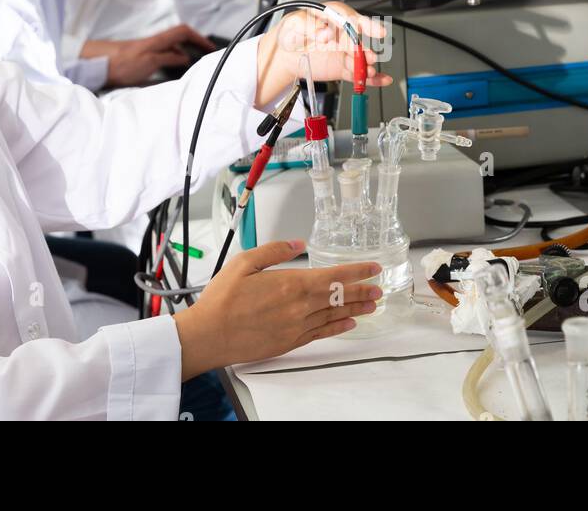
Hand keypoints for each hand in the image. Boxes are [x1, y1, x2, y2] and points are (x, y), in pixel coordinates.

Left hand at [81, 25, 216, 86]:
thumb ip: (168, 58)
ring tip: (195, 63)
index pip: (184, 32)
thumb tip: (185, 57)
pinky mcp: (143, 56)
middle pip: (180, 37)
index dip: (199, 38)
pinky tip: (175, 68)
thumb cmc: (123, 64)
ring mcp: (149, 48)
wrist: (99, 64)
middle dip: (195, 44)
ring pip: (173, 46)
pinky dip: (175, 58)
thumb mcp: (150, 62)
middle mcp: (155, 42)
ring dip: (186, 51)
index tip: (210, 47)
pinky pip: (165, 54)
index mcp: (159, 40)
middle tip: (206, 54)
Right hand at [172, 241, 381, 379]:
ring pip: (333, 315)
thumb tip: (297, 244)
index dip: (357, 271)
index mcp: (290, 283)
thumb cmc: (222, 300)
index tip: (373, 268)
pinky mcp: (289, 342)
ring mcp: (296, 326)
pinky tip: (348, 324)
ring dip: (355, 309)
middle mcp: (299, 306)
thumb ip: (274, 251)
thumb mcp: (244, 263)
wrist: (209, 335)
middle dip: (361, 291)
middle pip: (339, 296)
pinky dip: (337, 328)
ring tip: (372, 305)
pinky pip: (321, 333)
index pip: (334, 276)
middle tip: (379, 288)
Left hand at [254, 1, 391, 107]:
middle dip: (363, 47)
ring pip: (359, 56)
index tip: (355, 31)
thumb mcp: (293, 25)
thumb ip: (308, 26)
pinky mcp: (343, 67)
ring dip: (367, 64)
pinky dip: (372, 78)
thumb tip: (325, 32)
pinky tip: (382, 79)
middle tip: (366, 54)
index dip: (353, 23)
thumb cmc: (290, 33)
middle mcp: (341, 32)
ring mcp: (344, 50)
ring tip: (368, 70)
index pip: (345, 16)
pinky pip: (358, 72)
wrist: (285, 54)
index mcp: (330, 16)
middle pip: (356, 37)